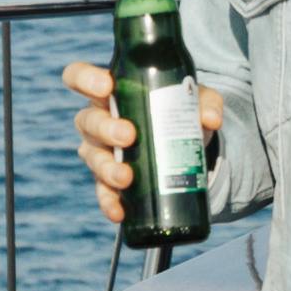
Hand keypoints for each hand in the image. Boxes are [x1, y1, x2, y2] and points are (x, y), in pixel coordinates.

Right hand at [64, 57, 222, 233]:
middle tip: (129, 135)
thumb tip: (211, 119)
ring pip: (92, 157)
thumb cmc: (179, 109)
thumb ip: (206, 102)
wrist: (184, 144)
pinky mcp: (108, 180)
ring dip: (107, 168)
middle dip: (106, 128)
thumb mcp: (195, 99)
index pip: (79, 77)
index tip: (106, 86)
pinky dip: (109, 202)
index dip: (85, 79)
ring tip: (127, 177)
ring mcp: (100, 151)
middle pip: (87, 120)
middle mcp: (99, 120)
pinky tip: (119, 213)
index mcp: (112, 91)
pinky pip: (102, 192)